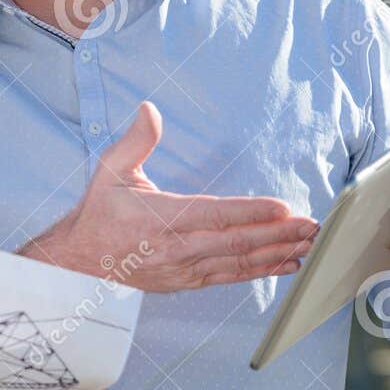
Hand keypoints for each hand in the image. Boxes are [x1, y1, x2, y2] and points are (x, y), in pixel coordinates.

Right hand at [19, 101, 317, 292]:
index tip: (282, 209)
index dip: (251, 213)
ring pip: (238, 263)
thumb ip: (136, 140)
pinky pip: (230, 277)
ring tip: (307, 244)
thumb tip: (149, 109)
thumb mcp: (110, 169)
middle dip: (278, 235)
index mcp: (160, 218)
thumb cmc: (99, 213)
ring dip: (276, 253)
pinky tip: (285, 263)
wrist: (79, 261)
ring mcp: (184, 268)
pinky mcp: (188, 281)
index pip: (214, 215)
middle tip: (311, 227)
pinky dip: (260, 271)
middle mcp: (176, 248)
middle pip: (236, 243)